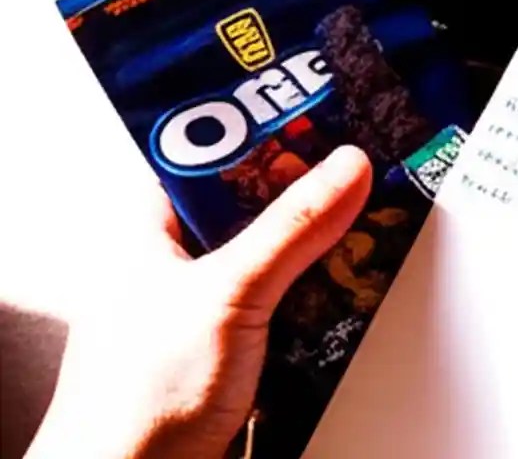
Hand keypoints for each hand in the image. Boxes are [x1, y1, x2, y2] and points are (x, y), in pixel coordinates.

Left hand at [26, 146, 372, 458]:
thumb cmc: (139, 401)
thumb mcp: (228, 293)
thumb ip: (291, 228)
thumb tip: (345, 168)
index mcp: (152, 233)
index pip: (214, 158)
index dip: (268, 135)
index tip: (328, 119)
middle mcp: (181, 267)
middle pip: (259, 211)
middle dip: (312, 200)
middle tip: (366, 175)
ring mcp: (213, 312)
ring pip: (283, 264)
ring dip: (325, 258)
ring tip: (374, 230)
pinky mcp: (243, 355)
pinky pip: (296, 313)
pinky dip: (327, 306)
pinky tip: (357, 298)